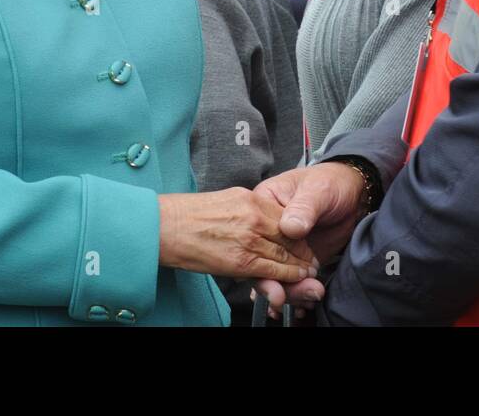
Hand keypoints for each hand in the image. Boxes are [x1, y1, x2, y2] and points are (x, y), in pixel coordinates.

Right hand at [158, 188, 318, 283]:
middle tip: (313, 262)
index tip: (306, 243)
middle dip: (305, 253)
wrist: (165, 225)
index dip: (300, 234)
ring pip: (285, 255)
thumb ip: (251, 208)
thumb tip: (267, 216)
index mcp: (253, 199)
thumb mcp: (228, 199)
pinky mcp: (241, 260)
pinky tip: (293, 279)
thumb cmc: (190, 214)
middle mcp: (255, 216)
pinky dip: (286, 277)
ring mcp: (249, 238)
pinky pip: (272, 270)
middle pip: (291, 237)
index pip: (288, 218)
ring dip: (300, 267)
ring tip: (308, 274)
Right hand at [251, 162, 364, 315]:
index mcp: (263, 206)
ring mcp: (283, 248)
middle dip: (279, 284)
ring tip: (313, 293)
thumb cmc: (330, 182)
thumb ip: (303, 207)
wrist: (353, 193)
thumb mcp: (317, 190)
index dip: (262, 263)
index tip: (276, 282)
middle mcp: (267, 230)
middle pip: (262, 263)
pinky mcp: (297, 260)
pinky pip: (291, 281)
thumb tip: (289, 228)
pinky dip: (297, 294)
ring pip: (277, 277)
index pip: (254, 238)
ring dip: (292, 292)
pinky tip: (305, 303)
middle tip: (304, 291)